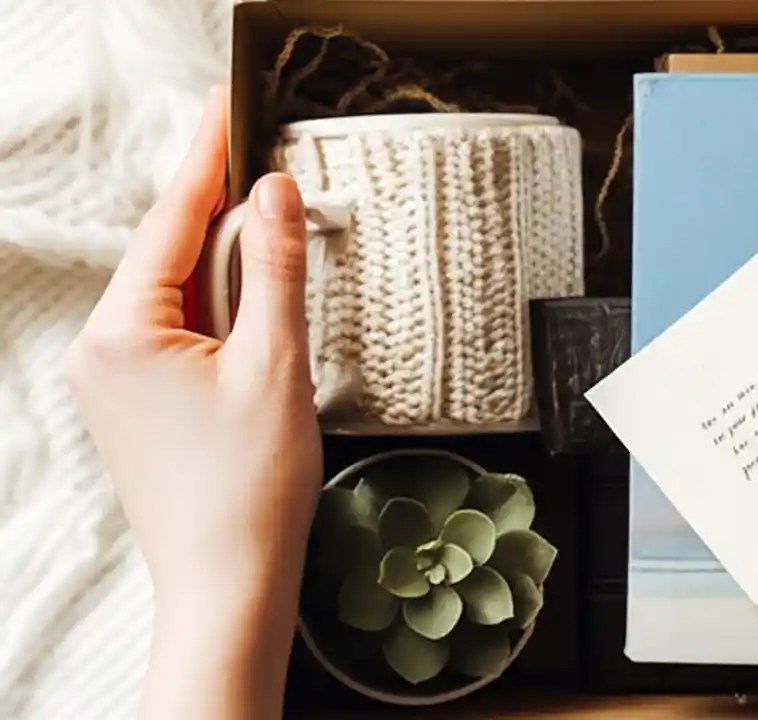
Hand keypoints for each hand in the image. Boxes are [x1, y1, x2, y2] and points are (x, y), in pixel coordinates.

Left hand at [64, 87, 320, 719]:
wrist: (228, 581)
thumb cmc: (249, 489)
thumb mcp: (276, 364)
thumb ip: (273, 269)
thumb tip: (275, 193)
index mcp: (123, 332)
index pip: (171, 219)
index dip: (208, 157)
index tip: (229, 106)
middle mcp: (100, 349)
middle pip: (168, 251)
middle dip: (222, 213)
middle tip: (270, 167)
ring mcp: (111, 379)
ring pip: (173, 290)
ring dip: (223, 266)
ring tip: (274, 243)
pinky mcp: (132, 401)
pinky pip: (171, 328)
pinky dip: (213, 308)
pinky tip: (251, 308)